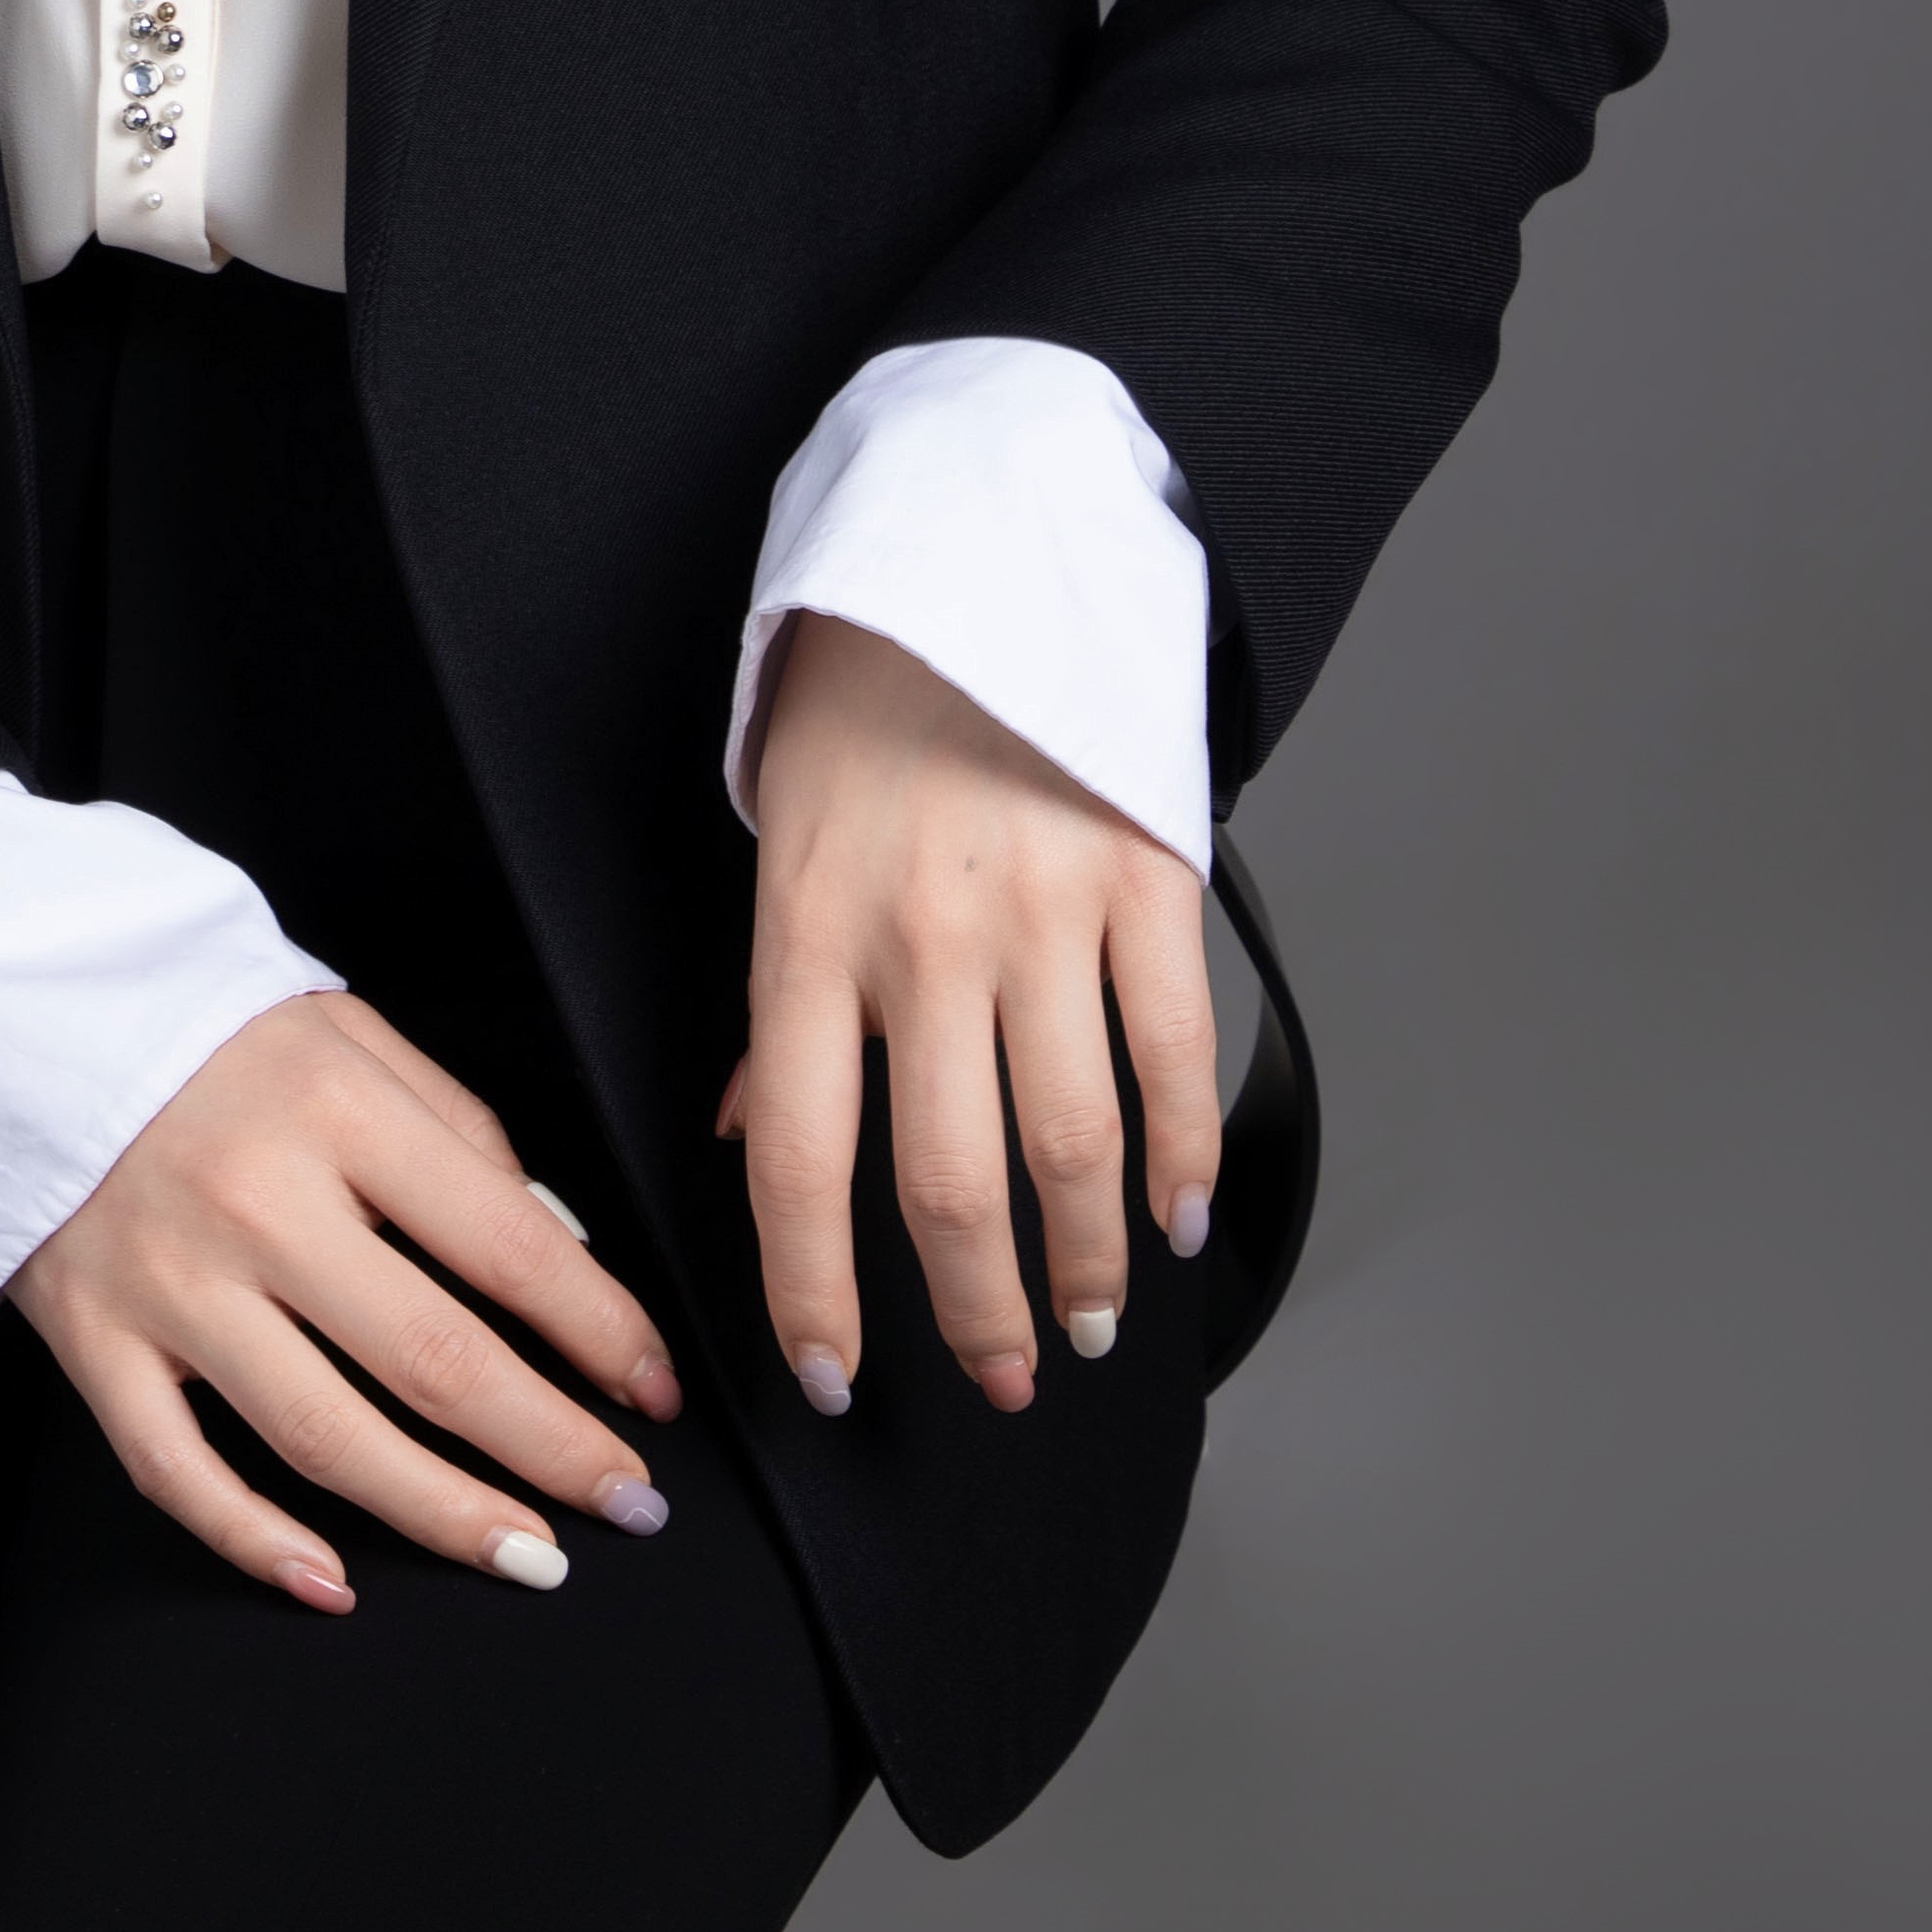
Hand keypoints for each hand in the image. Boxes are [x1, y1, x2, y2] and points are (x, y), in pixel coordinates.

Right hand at [10, 991, 682, 1612]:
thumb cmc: (205, 1031)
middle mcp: (256, 1202)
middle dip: (553, 1447)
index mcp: (333, 1109)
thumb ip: (459, 1132)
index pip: (505, 1245)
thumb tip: (558, 1249)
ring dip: (443, 1514)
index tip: (655, 1390)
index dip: (601, 1332)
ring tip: (529, 1555)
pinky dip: (257, 1542)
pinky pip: (178, 1471)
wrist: (18, 1012)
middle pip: (433, 1359)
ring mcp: (169, 1283)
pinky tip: (334, 1580)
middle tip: (626, 1503)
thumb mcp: (346, 1032)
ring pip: (324, 1437)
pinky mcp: (94, 1341)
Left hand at [726, 618, 1219, 1416]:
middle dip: (972, 1311)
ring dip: (1084, 1264)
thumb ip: (773, 1005)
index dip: (811, 1293)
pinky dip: (1183, 1157)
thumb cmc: (861, 711)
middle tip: (996, 1374)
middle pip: (945, 1183)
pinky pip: (1172, 1051)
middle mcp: (923, 934)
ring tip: (1087, 1320)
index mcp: (808, 932)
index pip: (796, 1158)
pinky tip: (1174, 1218)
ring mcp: (1043, 908)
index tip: (835, 1376)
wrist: (972, 556)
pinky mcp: (1145, 876)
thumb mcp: (779, 846)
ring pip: (1070, 1143)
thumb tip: (748, 1144)